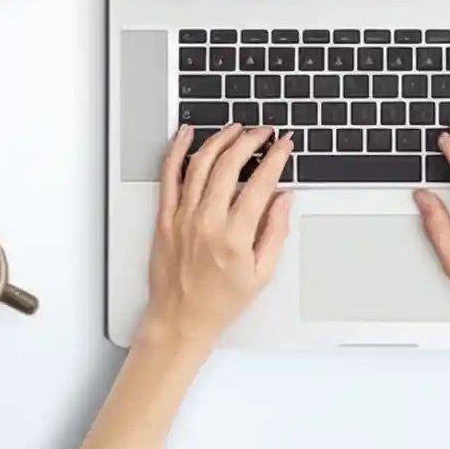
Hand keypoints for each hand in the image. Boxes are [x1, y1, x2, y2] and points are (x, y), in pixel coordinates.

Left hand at [140, 124, 294, 348]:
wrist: (180, 320)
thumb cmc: (220, 302)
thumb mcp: (262, 273)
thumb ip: (275, 232)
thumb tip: (284, 198)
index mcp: (235, 237)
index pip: (260, 183)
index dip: (276, 158)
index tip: (284, 145)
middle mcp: (207, 222)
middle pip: (229, 165)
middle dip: (251, 140)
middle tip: (263, 132)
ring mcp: (182, 217)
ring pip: (200, 164)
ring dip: (220, 139)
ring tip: (235, 128)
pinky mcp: (164, 218)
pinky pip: (169, 176)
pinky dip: (177, 150)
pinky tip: (186, 134)